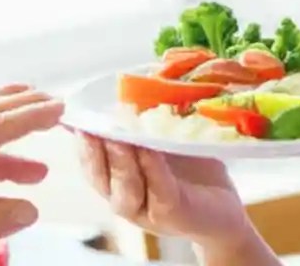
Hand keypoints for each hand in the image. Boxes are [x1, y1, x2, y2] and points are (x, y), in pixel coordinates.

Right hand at [75, 135, 275, 263]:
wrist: (225, 210)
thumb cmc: (191, 171)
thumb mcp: (164, 143)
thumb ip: (142, 125)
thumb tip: (127, 86)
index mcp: (117, 181)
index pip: (90, 163)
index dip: (80, 141)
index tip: (74, 115)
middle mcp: (124, 198)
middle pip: (99, 176)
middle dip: (93, 149)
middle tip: (89, 123)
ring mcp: (146, 209)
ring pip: (124, 187)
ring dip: (119, 160)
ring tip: (116, 135)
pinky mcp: (171, 213)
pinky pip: (158, 189)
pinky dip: (152, 169)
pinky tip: (149, 150)